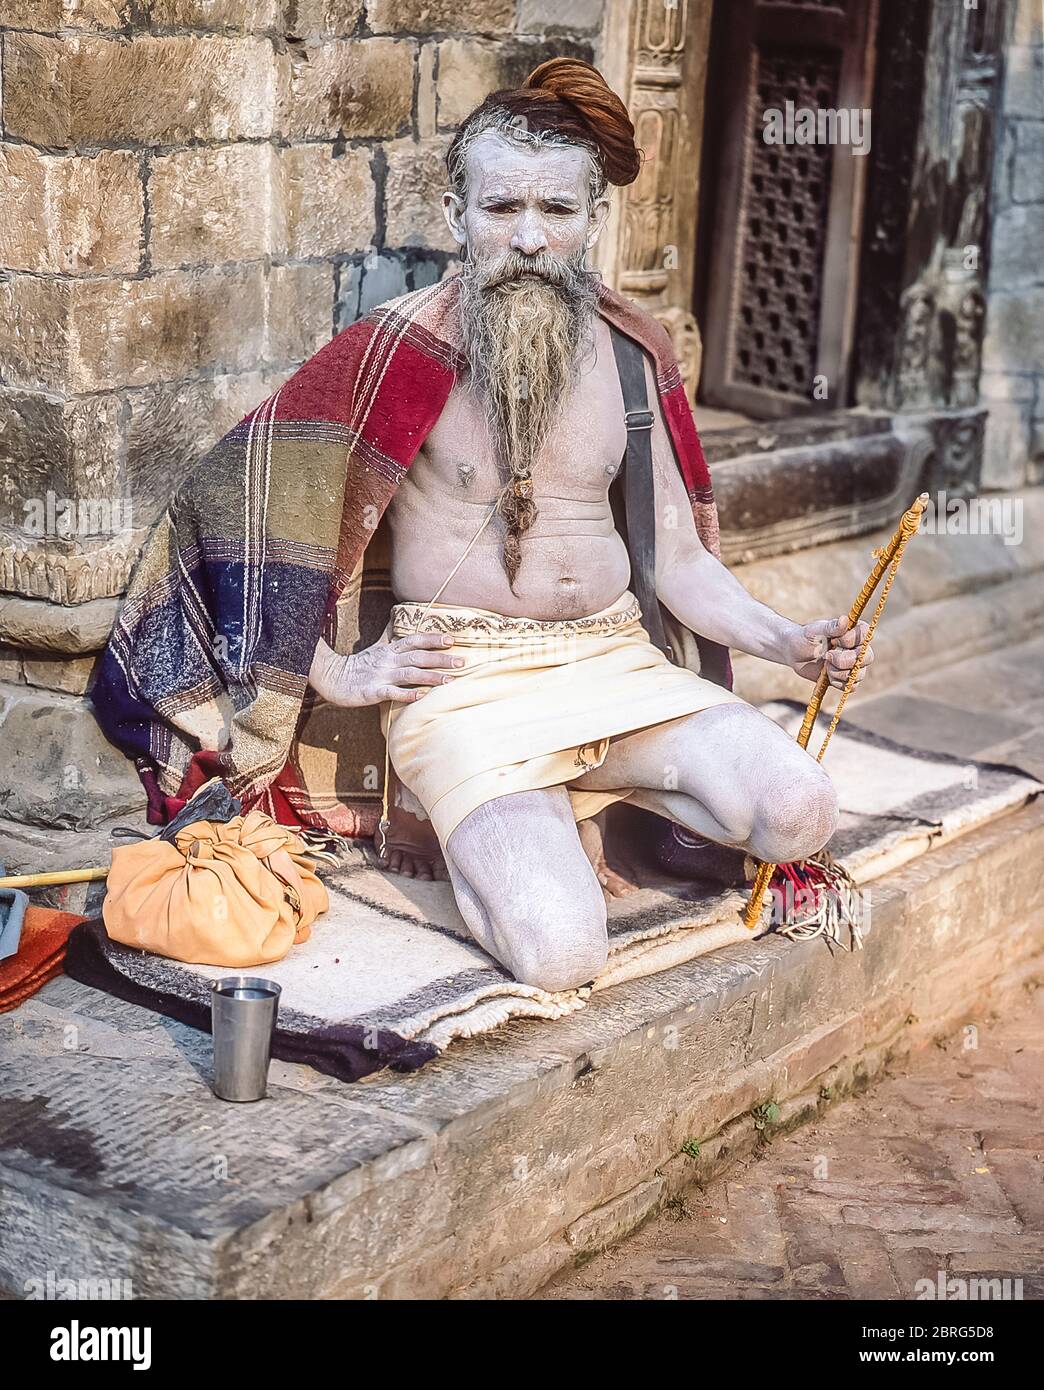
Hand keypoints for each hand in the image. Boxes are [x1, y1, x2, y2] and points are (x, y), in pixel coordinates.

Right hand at [309, 632, 463, 706]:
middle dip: (441, 659)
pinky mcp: (372, 691)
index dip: (433, 639)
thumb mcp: (376, 648)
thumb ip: (390, 636)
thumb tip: (398, 619)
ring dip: (431, 677)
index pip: (415, 640)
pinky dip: (408, 694)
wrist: (332, 678)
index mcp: (389, 650)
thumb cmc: (358, 665)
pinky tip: (422, 696)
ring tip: (450, 680)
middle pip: (418, 657)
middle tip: (462, 661)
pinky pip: (392, 692)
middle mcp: (388, 660)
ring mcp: (381, 675)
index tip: (452, 639)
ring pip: (410, 674)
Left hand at [786, 615, 873, 690]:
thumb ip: (830, 627)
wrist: (794, 654)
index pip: (865, 635)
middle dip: (845, 660)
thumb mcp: (815, 630)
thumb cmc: (805, 637)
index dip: (851, 640)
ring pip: (858, 674)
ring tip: (825, 665)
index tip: (834, 640)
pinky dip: (837, 682)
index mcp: (852, 632)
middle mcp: (857, 648)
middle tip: (827, 656)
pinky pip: (851, 686)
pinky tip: (826, 674)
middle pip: (867, 657)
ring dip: (838, 672)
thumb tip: (844, 619)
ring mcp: (853, 664)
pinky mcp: (846, 678)